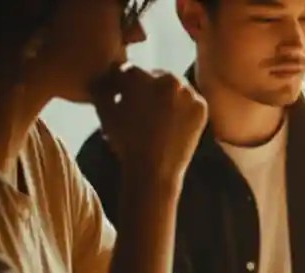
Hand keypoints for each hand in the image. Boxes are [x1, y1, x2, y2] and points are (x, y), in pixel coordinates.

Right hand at [91, 65, 207, 184]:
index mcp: (139, 76)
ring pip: (174, 87)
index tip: (122, 96)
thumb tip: (105, 75)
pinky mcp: (201, 106)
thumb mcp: (105, 111)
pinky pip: (189, 100)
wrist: (155, 170)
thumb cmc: (125, 141)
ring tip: (157, 115)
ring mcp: (188, 92)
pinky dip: (182, 107)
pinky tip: (171, 121)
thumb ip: (103, 87)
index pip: (129, 71)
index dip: (123, 84)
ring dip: (166, 95)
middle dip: (147, 87)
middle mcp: (166, 78)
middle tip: (142, 106)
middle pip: (154, 76)